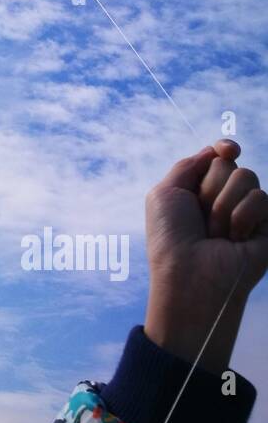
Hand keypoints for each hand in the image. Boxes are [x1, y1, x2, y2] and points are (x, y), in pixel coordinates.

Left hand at [144, 140, 267, 373]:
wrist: (189, 274)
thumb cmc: (171, 237)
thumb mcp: (165, 193)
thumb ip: (189, 165)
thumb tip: (218, 150)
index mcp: (200, 189)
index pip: (221, 156)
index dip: (225, 148)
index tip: (228, 150)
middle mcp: (225, 198)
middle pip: (229, 164)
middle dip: (210, 188)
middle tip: (201, 217)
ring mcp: (248, 213)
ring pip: (247, 177)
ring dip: (223, 205)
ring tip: (216, 233)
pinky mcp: (267, 227)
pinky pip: (262, 199)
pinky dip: (242, 216)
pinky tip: (235, 239)